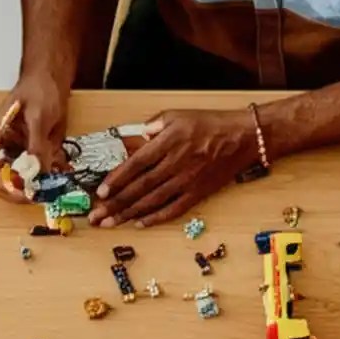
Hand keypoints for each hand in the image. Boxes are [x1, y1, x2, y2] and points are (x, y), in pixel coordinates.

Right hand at [0, 74, 68, 202]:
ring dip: (31, 187)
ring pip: (16, 180)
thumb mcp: (38, 115)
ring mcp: (16, 151)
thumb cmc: (38, 89)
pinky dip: (44, 178)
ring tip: (50, 187)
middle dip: (15, 191)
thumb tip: (37, 172)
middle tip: (36, 195)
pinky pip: (33, 172)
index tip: (20, 192)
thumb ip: (36, 144)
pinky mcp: (30, 153)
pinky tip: (58, 174)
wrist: (52, 78)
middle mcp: (1, 147)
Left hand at [88, 109, 259, 227]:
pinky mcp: (198, 193)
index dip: (116, 179)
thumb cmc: (210, 123)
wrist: (243, 138)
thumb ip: (154, 124)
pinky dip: (156, 218)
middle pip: (140, 187)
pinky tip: (140, 224)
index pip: (135, 164)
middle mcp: (175, 164)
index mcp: (168, 143)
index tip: (100, 191)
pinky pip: (174, 209)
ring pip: (152, 201)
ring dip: (128, 214)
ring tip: (110, 223)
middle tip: (96, 216)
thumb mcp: (177, 114)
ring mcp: (187, 181)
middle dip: (115, 203)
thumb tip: (138, 135)